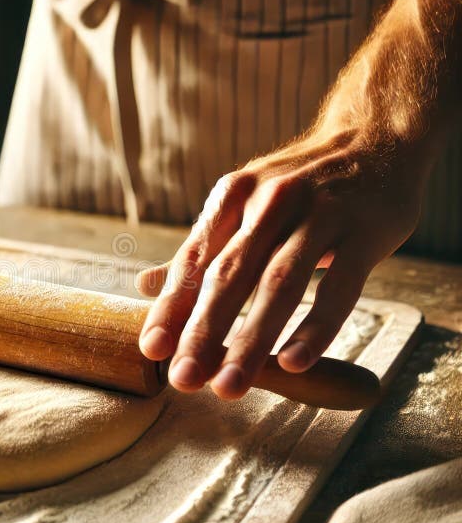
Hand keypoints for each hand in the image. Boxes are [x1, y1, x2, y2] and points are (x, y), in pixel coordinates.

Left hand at [136, 125, 428, 398]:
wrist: (376, 136)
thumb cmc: (301, 184)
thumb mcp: (244, 203)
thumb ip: (202, 249)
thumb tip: (145, 285)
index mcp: (233, 197)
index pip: (194, 260)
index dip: (171, 306)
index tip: (151, 350)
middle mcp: (269, 202)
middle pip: (229, 276)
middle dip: (203, 331)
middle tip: (184, 379)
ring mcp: (318, 214)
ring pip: (278, 284)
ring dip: (251, 339)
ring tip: (229, 385)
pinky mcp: (364, 230)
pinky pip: (338, 287)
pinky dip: (314, 327)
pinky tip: (293, 362)